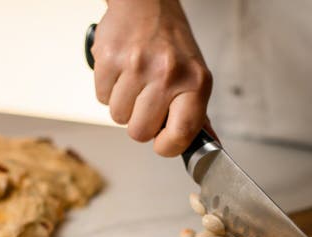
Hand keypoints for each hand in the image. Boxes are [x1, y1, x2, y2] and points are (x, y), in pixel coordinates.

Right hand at [92, 0, 212, 155]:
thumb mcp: (194, 77)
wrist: (146, 2)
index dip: (166, 146)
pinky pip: (101, 97)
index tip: (161, 142)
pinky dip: (108, 90)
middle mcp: (168, 74)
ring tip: (134, 81)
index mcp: (195, 83)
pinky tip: (120, 72)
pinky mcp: (110, 59)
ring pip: (118, 117)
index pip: (180, 135)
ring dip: (122, 105)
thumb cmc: (171, 43)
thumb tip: (210, 147)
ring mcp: (137, 66)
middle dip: (138, 122)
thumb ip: (197, 115)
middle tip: (145, 101)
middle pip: (140, 133)